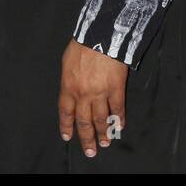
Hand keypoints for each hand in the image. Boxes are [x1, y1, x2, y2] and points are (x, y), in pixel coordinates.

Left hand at [59, 41, 127, 157]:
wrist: (101, 34)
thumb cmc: (83, 44)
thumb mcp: (67, 61)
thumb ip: (68, 78)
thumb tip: (70, 88)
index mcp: (68, 87)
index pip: (66, 113)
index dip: (67, 126)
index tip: (68, 137)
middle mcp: (83, 95)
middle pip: (84, 122)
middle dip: (86, 138)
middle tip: (90, 151)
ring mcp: (100, 93)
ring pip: (101, 119)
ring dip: (103, 133)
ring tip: (105, 143)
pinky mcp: (116, 88)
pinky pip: (118, 108)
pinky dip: (119, 119)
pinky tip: (120, 126)